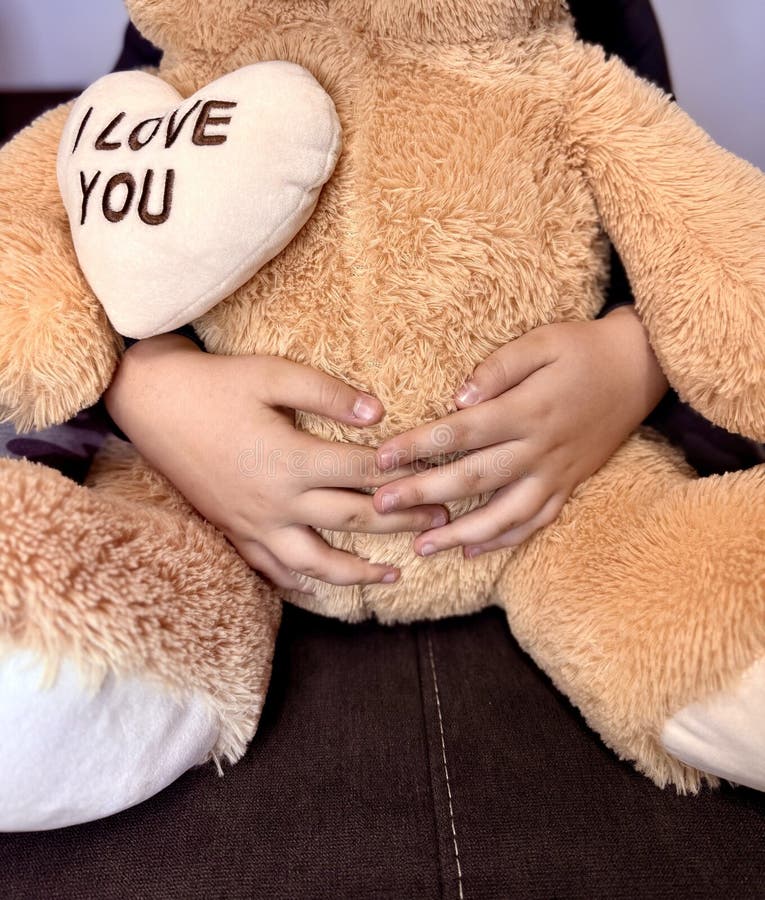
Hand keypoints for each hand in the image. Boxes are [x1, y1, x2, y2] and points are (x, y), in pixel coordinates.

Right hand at [105, 335, 446, 591]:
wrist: (149, 404)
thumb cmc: (214, 384)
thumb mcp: (272, 375)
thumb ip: (326, 394)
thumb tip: (378, 413)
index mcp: (292, 459)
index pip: (365, 471)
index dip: (406, 472)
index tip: (439, 471)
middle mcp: (278, 500)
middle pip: (355, 519)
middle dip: (403, 521)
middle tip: (442, 522)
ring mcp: (254, 523)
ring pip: (317, 561)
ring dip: (360, 570)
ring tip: (395, 574)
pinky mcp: (234, 530)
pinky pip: (271, 569)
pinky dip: (301, 582)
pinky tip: (321, 586)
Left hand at [374, 307, 667, 556]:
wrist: (640, 369)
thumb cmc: (582, 349)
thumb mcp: (542, 342)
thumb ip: (498, 368)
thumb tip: (458, 398)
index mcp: (527, 410)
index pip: (461, 433)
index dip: (418, 446)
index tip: (381, 458)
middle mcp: (540, 448)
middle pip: (473, 479)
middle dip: (423, 495)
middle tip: (380, 507)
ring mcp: (556, 472)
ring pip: (504, 515)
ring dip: (460, 534)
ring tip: (421, 547)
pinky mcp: (568, 484)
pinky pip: (535, 521)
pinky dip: (504, 540)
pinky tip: (471, 550)